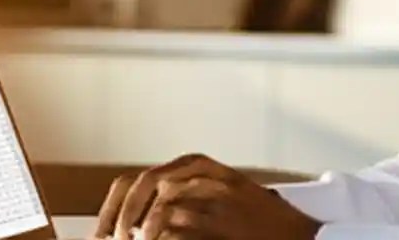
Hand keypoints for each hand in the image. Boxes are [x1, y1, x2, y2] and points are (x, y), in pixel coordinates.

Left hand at [91, 153, 323, 239]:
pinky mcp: (219, 220)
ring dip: (141, 230)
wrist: (297, 234)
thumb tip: (131, 219)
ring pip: (159, 206)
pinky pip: (177, 228)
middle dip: (119, 216)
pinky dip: (162, 238)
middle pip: (142, 183)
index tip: (101, 232)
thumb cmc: (257, 221)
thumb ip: (182, 194)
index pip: (135, 179)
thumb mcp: (218, 195)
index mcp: (197, 166)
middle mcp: (204, 175)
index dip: (112, 207)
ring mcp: (214, 197)